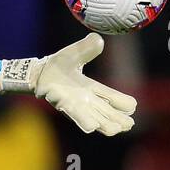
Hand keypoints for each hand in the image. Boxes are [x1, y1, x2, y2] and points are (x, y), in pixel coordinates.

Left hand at [0, 34, 136, 134]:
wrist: (38, 73)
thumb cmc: (57, 66)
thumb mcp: (74, 54)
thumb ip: (86, 48)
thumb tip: (98, 39)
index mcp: (92, 88)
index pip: (112, 97)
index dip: (122, 102)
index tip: (132, 106)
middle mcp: (86, 100)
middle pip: (106, 112)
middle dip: (117, 119)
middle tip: (129, 125)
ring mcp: (75, 104)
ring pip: (93, 117)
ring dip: (104, 124)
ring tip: (115, 129)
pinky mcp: (63, 104)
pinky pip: (75, 114)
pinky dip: (84, 120)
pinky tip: (92, 127)